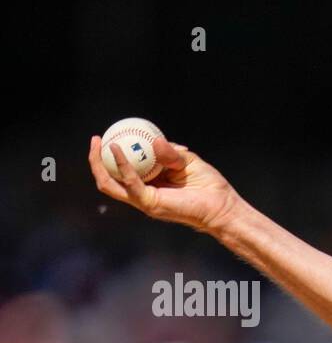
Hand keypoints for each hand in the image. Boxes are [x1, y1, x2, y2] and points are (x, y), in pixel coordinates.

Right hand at [88, 134, 243, 234]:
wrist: (223, 206)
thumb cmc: (210, 187)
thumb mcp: (188, 161)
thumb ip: (170, 152)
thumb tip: (154, 141)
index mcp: (151, 185)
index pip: (123, 172)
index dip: (112, 156)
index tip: (110, 135)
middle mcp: (144, 194)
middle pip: (109, 180)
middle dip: (97, 160)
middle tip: (96, 139)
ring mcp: (144, 201)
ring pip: (111, 184)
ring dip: (100, 163)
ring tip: (99, 143)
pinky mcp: (150, 203)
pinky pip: (130, 182)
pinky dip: (122, 165)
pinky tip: (117, 149)